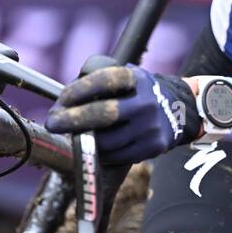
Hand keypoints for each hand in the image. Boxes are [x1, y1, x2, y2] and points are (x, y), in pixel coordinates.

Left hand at [45, 65, 200, 165]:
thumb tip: (64, 102)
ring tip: (71, 135)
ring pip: (107, 140)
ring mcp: (151, 127)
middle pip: (105, 113)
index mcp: (137, 79)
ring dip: (83, 140)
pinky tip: (92, 146)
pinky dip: (100, 152)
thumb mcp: (127, 77)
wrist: (179, 110)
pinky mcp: (152, 147)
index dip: (79, 90)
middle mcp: (146, 102)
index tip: (61, 99)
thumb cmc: (139, 93)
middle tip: (52, 122)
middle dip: (73, 120)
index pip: (104, 80)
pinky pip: (117, 156)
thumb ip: (100, 82)